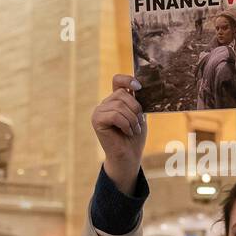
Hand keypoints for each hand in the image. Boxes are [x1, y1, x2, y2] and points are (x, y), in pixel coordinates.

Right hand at [91, 74, 145, 193]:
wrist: (129, 156)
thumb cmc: (134, 136)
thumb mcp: (139, 115)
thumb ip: (136, 101)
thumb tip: (138, 87)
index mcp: (116, 99)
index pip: (118, 80)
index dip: (128, 79)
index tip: (139, 87)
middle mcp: (105, 103)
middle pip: (122, 94)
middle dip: (135, 109)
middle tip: (138, 123)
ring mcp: (99, 111)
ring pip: (119, 106)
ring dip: (132, 119)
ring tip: (134, 129)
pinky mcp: (96, 120)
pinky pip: (114, 115)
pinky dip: (125, 124)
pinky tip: (127, 132)